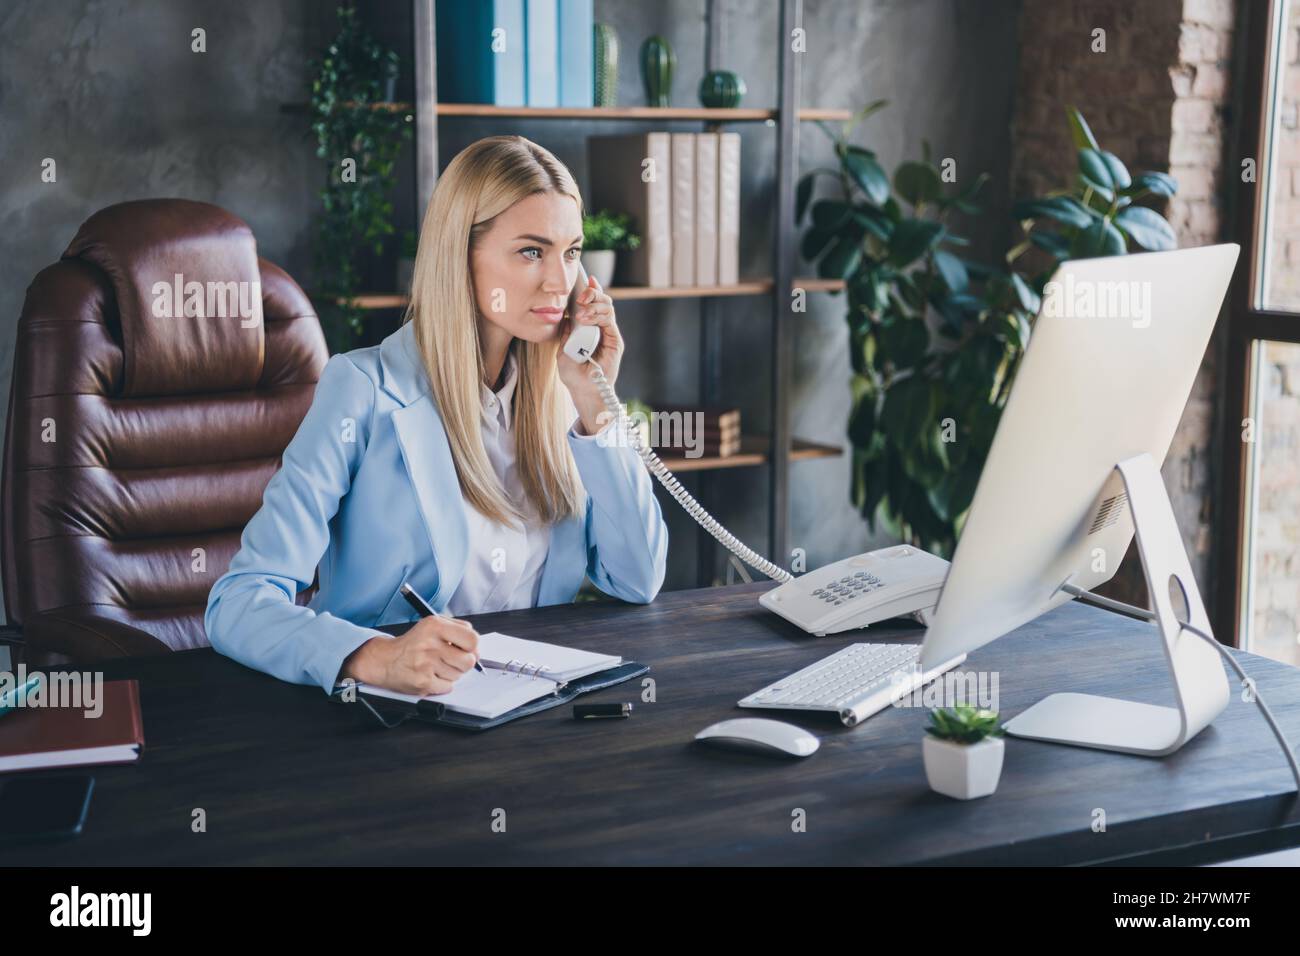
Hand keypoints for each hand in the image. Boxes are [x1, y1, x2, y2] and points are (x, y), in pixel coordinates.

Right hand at [344, 615, 479, 695]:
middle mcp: (430, 644)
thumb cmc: (413, 644)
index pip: (472, 639)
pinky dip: (442, 684)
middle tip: (451, 659)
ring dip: (451, 673)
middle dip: (463, 663)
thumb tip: (477, 648)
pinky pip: (448, 687)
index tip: (468, 649)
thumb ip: (458, 629)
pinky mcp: (423, 682)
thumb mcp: (432, 625)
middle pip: (468, 661)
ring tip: (436, 666)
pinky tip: (431, 675)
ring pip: (458, 675)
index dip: (473, 647)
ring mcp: (426, 664)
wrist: (384, 660)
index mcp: (435, 626)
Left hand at [557, 273, 622, 435]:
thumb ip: (567, 331)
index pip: (592, 304)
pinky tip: (587, 319)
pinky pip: (610, 320)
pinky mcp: (615, 341)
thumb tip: (567, 313)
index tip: (585, 281)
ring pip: (608, 308)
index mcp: (589, 328)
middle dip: (593, 293)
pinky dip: (599, 315)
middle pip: (602, 301)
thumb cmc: (573, 374)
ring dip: (594, 305)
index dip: (590, 291)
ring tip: (581, 313)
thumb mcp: (563, 348)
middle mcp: (601, 329)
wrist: (583, 391)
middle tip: (581, 296)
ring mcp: (609, 334)